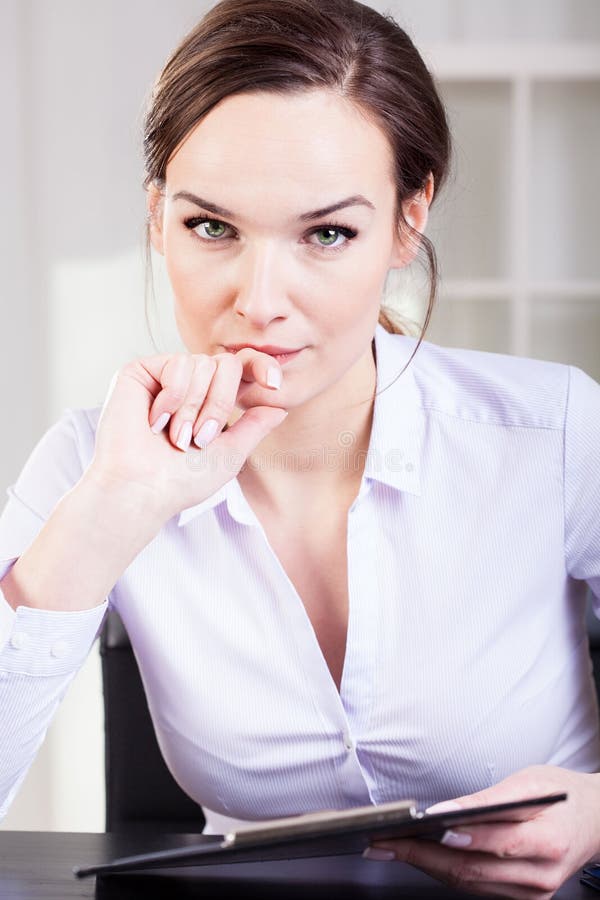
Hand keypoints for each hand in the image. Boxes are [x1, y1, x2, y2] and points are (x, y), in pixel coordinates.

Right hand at [89, 348, 287, 522]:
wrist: (142, 489)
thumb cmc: (181, 481)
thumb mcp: (229, 454)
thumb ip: (254, 427)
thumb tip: (280, 407)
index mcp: (210, 401)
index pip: (241, 370)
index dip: (261, 367)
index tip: (274, 384)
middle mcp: (189, 385)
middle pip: (226, 365)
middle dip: (220, 404)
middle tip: (200, 438)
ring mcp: (164, 377)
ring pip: (203, 364)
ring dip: (194, 407)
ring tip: (176, 437)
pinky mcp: (140, 371)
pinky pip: (178, 364)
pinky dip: (174, 397)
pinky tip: (155, 422)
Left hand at [365, 765, 599, 898]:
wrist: (593, 821)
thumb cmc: (561, 796)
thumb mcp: (529, 783)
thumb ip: (489, 800)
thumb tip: (446, 810)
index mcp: (549, 841)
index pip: (499, 842)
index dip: (462, 835)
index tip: (427, 823)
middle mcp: (542, 875)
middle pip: (474, 869)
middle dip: (422, 855)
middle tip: (385, 840)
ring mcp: (532, 893)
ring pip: (468, 882)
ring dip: (425, 865)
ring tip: (390, 847)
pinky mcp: (522, 899)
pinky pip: (476, 887)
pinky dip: (445, 871)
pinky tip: (420, 856)